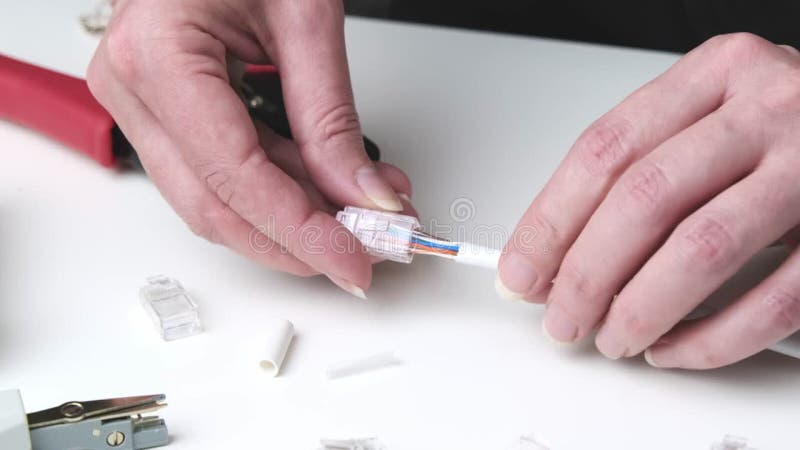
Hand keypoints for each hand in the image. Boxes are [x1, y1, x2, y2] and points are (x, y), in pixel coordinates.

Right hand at [87, 0, 412, 296]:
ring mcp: (142, 100)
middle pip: (218, 207)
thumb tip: (365, 196)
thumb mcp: (305, 17)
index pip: (236, 178)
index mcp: (158, 54)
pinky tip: (328, 189)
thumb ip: (332, 117)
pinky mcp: (166, 107)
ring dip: (294, 219)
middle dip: (298, 241)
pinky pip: (221, 170)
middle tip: (367, 250)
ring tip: (364, 214)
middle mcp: (134, 85)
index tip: (355, 261)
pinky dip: (279, 190)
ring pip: (218, 198)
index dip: (302, 232)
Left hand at [498, 33, 799, 368]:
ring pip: (702, 249)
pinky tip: (673, 347)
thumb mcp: (707, 117)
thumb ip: (637, 169)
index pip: (605, 150)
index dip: (551, 221)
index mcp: (717, 72)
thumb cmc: (782, 125)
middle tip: (561, 317)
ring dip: (641, 308)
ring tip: (611, 338)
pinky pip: (774, 300)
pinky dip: (712, 338)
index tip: (521, 271)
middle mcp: (767, 110)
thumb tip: (554, 250)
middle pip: (645, 199)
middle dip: (587, 274)